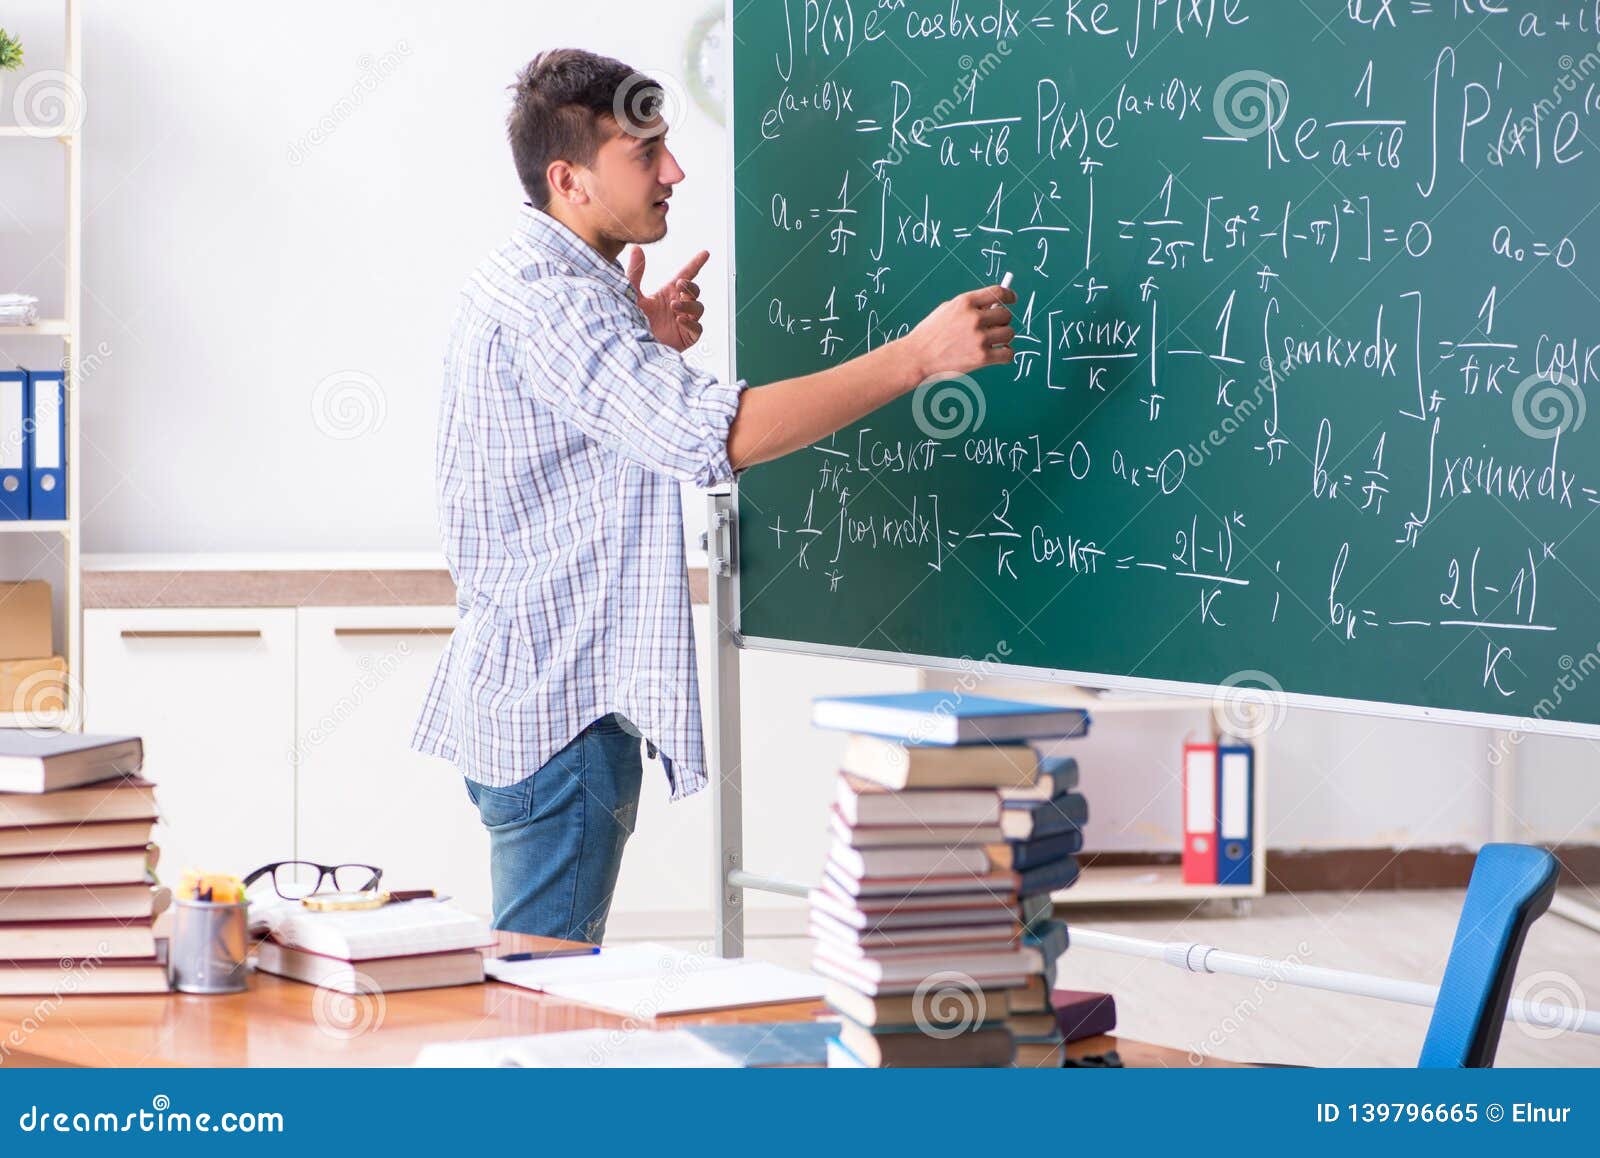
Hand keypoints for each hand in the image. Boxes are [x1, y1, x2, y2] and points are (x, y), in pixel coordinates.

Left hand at [627, 246, 709, 351]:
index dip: (696, 264)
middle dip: (690, 286)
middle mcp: (678, 305)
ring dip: (689, 304)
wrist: (631, 345)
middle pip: (695, 290)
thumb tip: (636, 249)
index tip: (705, 253)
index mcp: (668, 293)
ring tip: (674, 305)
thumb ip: (635, 272)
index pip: (687, 275)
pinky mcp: (687, 337)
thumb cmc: (629, 321)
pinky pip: (697, 328)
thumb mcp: (631, 294)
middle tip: (680, 285)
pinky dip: (690, 323)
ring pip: (698, 308)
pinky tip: (679, 320)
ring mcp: (684, 321)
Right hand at [902, 285, 1016, 381]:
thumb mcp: (947, 310)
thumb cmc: (930, 334)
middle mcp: (974, 318)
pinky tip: (997, 354)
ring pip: (1009, 333)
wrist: (916, 357)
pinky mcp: (981, 357)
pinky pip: (1007, 354)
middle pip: (1006, 315)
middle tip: (993, 328)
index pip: (998, 292)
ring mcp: (979, 338)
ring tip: (992, 342)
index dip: (1009, 295)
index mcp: (965, 302)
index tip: (1012, 299)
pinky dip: (1005, 354)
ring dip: (1004, 338)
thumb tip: (994, 305)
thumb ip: (970, 307)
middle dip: (1002, 321)